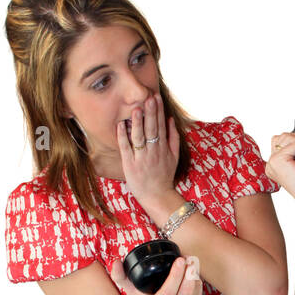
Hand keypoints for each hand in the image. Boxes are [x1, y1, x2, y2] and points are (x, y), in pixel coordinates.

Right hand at [109, 253, 203, 294]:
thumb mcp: (130, 291)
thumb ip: (120, 277)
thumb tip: (115, 262)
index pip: (167, 292)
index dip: (176, 276)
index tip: (179, 260)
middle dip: (190, 275)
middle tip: (190, 259)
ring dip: (195, 277)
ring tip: (192, 262)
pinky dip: (198, 283)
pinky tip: (194, 273)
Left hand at [117, 93, 180, 218]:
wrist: (158, 196)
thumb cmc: (164, 175)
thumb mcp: (174, 156)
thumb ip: (173, 137)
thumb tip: (170, 119)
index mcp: (163, 148)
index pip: (161, 126)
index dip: (159, 111)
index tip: (156, 97)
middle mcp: (153, 151)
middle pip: (152, 129)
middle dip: (151, 113)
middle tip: (149, 97)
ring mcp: (141, 158)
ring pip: (139, 137)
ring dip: (138, 123)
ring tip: (136, 109)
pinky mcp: (130, 164)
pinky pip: (126, 148)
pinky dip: (123, 136)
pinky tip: (120, 125)